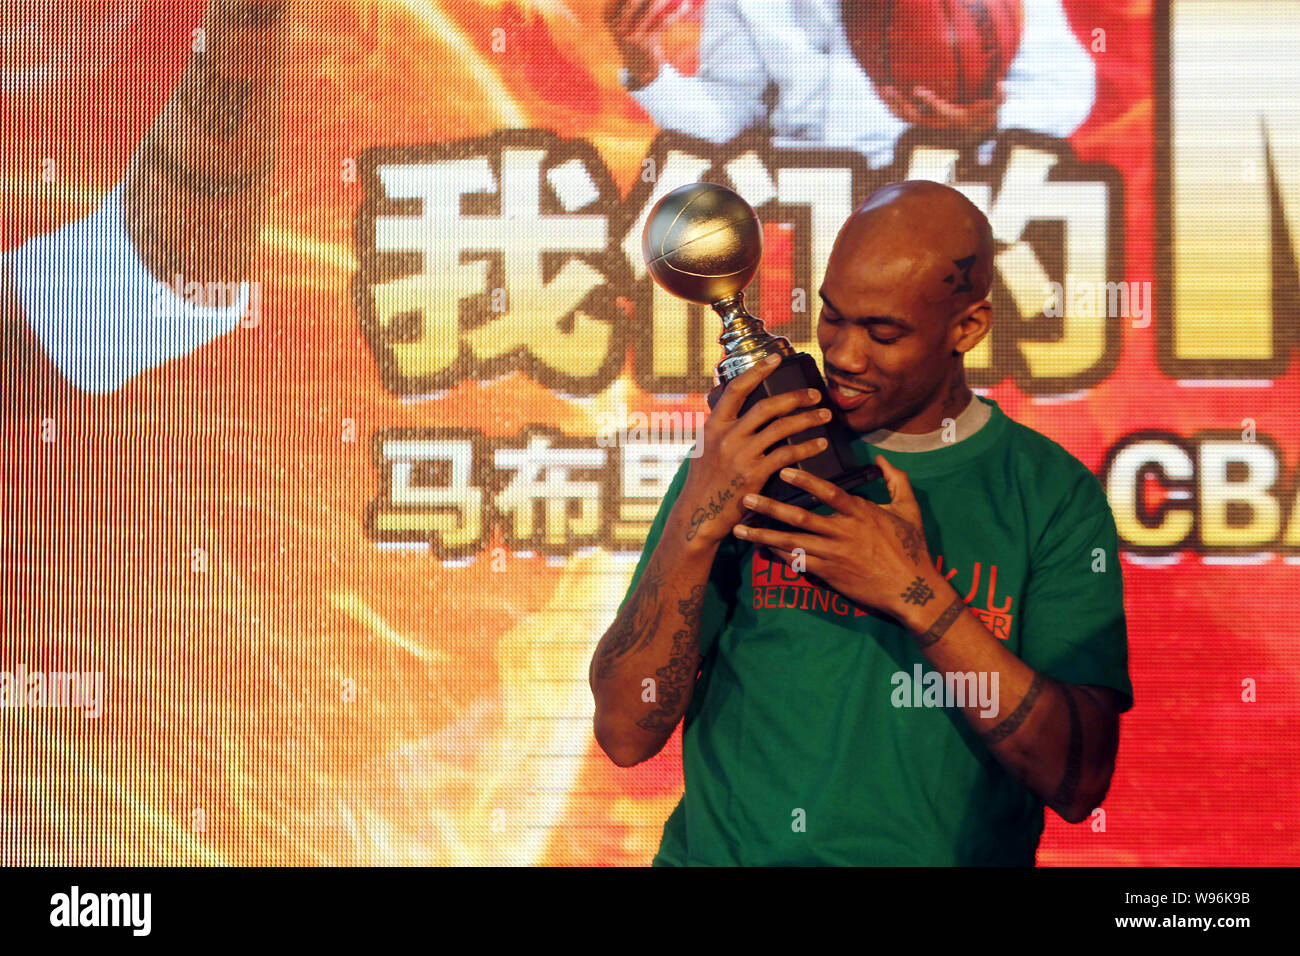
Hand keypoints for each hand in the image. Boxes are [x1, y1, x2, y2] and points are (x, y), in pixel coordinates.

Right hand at [605, 0, 694, 86]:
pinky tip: (684, 5)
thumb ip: (632, 3)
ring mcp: (629, 35)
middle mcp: (616, 24)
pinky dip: (675, 13)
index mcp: (609, 14)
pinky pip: (663, 23)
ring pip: (651, 9)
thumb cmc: (636, 35)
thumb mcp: (627, 19)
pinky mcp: (644, 44)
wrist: (640, 68)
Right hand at [672, 355, 832, 548]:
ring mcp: (740, 455)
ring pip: (781, 428)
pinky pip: (786, 454)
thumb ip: (723, 429)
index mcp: (713, 425)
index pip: (737, 389)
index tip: (775, 358)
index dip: (758, 370)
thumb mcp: (706, 448)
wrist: (698, 516)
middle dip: (795, 397)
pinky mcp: (753, 474)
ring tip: (824, 415)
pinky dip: (807, 447)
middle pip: (767, 406)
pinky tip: (819, 444)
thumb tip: (739, 410)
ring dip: (807, 419)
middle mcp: (726, 436)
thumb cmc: (705, 483)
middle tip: (815, 394)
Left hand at [731, 455, 956, 625]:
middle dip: (770, 508)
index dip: (805, 482)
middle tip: (745, 498)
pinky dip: (779, 555)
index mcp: (861, 513)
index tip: (783, 471)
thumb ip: (897, 480)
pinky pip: (799, 562)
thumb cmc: (912, 548)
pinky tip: (761, 547)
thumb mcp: (910, 509)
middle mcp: (843, 533)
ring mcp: (834, 555)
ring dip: (764, 534)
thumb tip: (881, 459)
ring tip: (740, 527)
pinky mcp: (830, 574)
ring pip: (792, 542)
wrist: (912, 590)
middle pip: (801, 518)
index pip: (829, 493)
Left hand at [878, 82, 1002, 132]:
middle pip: (913, 116)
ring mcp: (926, 122)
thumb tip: (1002, 85)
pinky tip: (879, 90)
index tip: (917, 90)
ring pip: (904, 116)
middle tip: (888, 88)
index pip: (938, 110)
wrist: (973, 128)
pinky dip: (890, 104)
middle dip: (900, 103)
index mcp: (952, 118)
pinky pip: (900, 114)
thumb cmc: (985, 112)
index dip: (928, 101)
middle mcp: (936, 123)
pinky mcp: (919, 119)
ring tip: (878, 88)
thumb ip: (1000, 96)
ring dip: (890, 103)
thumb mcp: (995, 105)